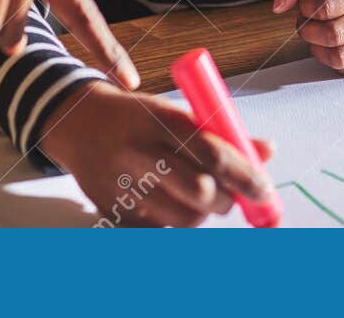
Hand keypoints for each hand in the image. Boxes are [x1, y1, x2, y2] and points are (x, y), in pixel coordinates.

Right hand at [39, 82, 276, 226]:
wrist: (76, 124)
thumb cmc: (137, 118)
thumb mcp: (175, 112)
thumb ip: (221, 133)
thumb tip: (267, 152)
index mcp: (159, 118)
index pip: (212, 153)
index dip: (245, 176)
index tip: (264, 190)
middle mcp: (138, 152)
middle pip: (200, 192)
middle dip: (226, 199)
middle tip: (230, 194)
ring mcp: (122, 185)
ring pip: (184, 218)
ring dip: (203, 212)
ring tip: (196, 194)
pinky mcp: (112, 212)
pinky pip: (161, 231)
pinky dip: (175, 220)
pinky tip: (165, 199)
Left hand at [273, 0, 343, 73]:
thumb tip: (279, 6)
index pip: (326, 8)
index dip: (305, 9)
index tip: (305, 4)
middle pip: (332, 35)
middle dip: (308, 31)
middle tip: (306, 22)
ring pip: (338, 56)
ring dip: (317, 47)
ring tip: (317, 33)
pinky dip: (329, 58)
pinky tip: (331, 45)